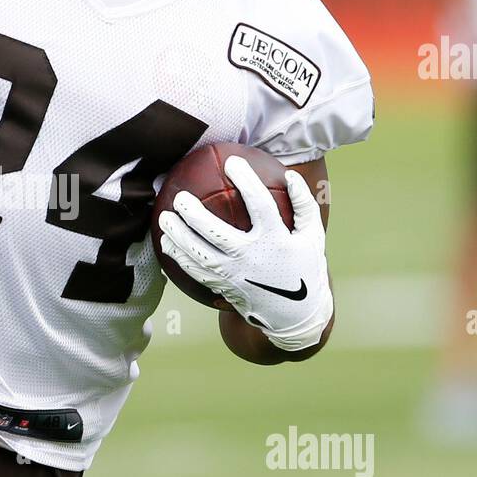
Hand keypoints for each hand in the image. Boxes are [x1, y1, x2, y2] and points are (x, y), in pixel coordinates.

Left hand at [157, 156, 332, 351]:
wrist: (296, 313)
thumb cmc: (304, 266)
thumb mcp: (312, 236)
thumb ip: (304, 204)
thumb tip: (289, 175)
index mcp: (276, 240)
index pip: (259, 205)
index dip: (246, 181)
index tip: (233, 162)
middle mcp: (252, 258)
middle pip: (216, 233)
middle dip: (194, 214)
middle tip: (180, 197)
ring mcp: (235, 275)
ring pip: (199, 255)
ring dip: (178, 236)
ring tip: (164, 218)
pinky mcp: (224, 287)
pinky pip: (195, 272)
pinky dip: (179, 258)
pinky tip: (166, 243)